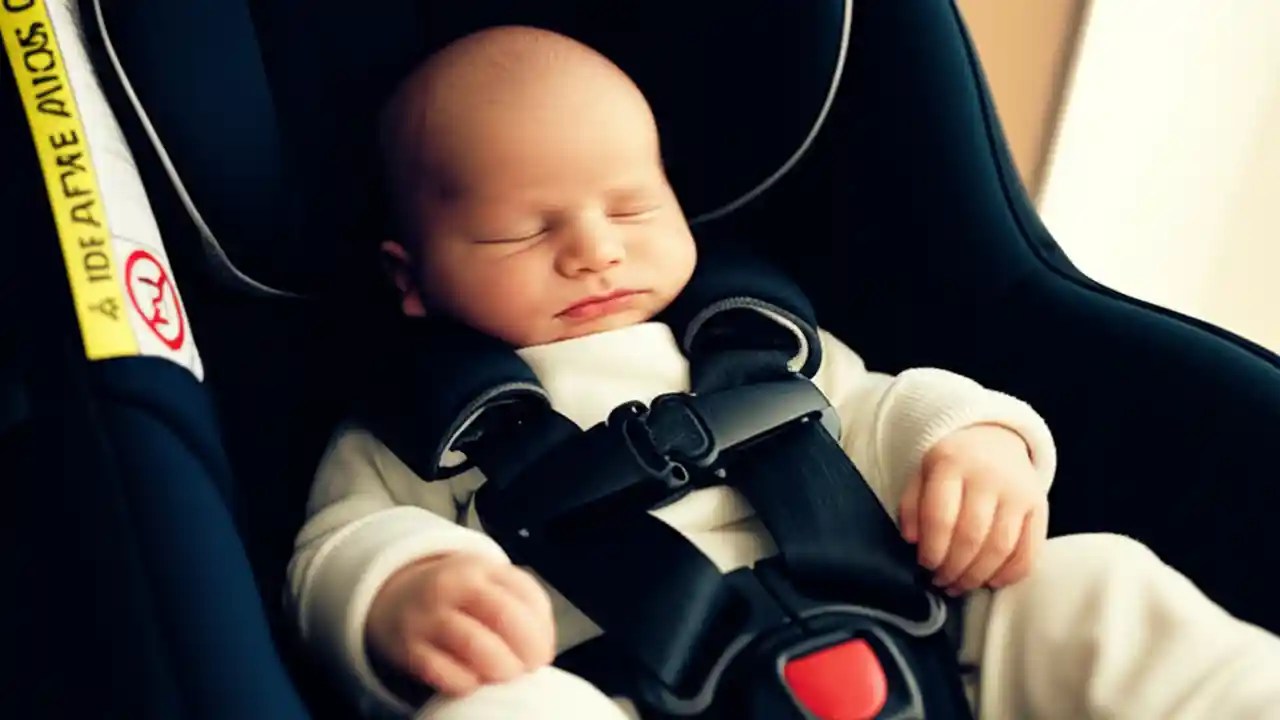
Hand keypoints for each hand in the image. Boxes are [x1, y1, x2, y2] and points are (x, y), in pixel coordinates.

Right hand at [366, 552, 556, 695]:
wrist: (396, 596)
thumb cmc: (456, 596)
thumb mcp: (487, 582)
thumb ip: (519, 603)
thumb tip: (542, 648)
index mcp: (481, 567)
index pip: (526, 594)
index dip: (543, 629)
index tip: (544, 651)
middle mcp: (454, 586)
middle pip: (505, 616)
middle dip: (528, 650)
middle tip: (530, 667)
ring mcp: (429, 616)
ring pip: (477, 646)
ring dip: (502, 668)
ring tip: (506, 675)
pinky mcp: (410, 649)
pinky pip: (448, 674)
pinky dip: (469, 684)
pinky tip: (474, 681)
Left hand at [898, 424, 1047, 594]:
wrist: (994, 439)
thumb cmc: (952, 465)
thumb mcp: (922, 474)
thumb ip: (912, 505)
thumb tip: (912, 540)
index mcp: (952, 464)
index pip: (941, 517)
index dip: (932, 550)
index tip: (925, 565)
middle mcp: (989, 476)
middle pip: (971, 537)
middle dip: (953, 569)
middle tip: (942, 581)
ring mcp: (1019, 492)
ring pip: (1000, 548)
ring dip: (978, 576)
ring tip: (961, 585)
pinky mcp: (1040, 507)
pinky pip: (1029, 551)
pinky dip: (1010, 574)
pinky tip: (992, 581)